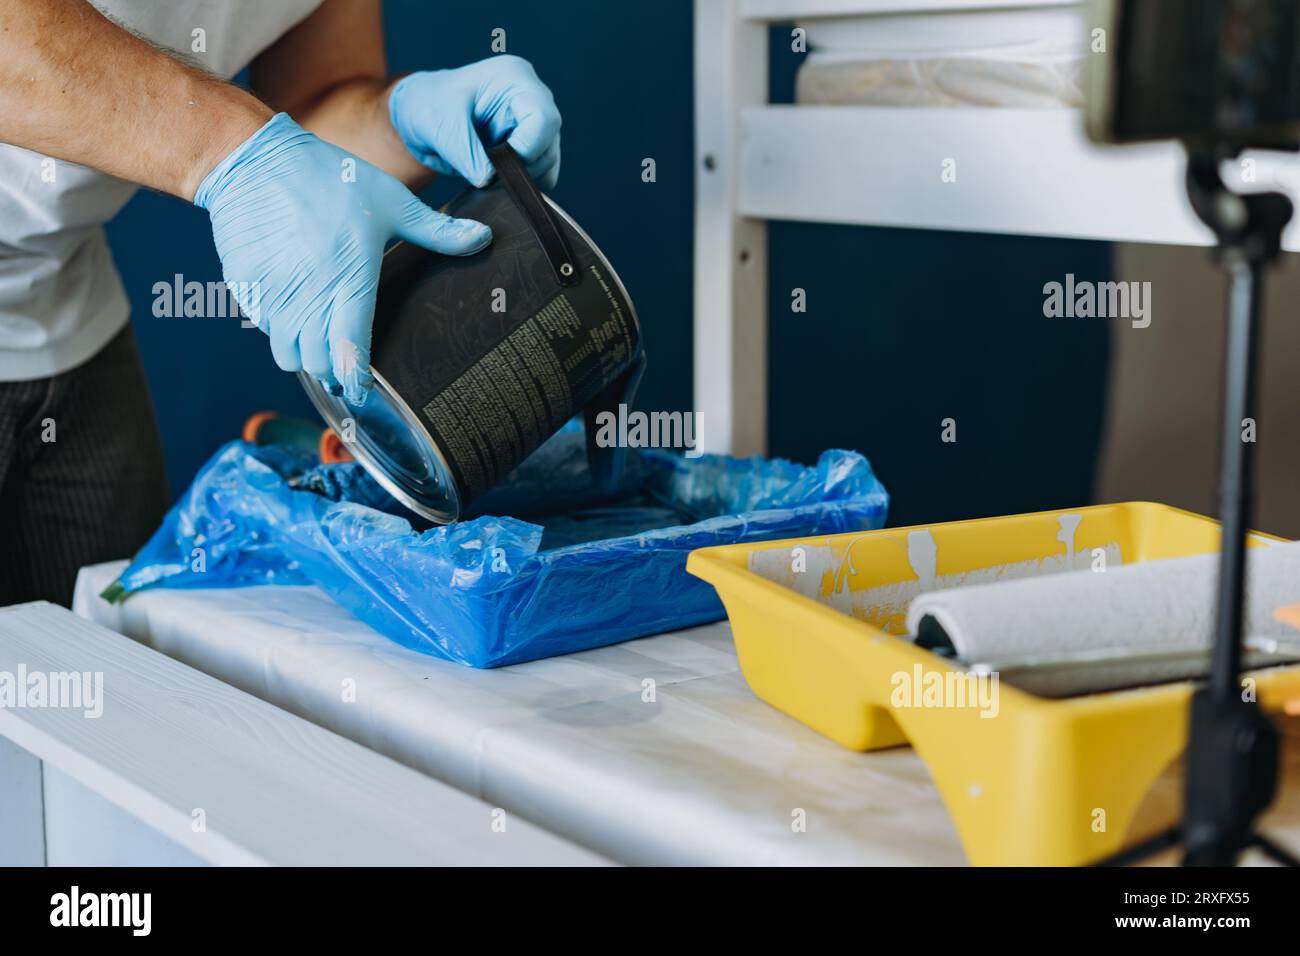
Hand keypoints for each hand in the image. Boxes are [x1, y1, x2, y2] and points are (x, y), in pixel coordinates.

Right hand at [194, 113, 491, 404]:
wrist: (254, 160)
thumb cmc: (328, 178)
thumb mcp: (391, 201)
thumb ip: (436, 230)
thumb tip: (483, 239)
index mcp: (348, 281)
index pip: (351, 354)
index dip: (358, 381)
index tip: (365, 390)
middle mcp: (309, 296)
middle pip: (318, 365)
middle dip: (335, 373)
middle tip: (348, 367)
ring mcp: (273, 296)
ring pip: (287, 354)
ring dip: (305, 356)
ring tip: (322, 344)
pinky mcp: (247, 289)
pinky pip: (265, 328)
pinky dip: (281, 330)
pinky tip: (296, 313)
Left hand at [388, 55, 561, 188]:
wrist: (421, 114)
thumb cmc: (428, 105)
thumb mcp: (441, 127)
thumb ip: (467, 153)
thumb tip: (489, 179)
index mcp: (514, 78)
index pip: (544, 119)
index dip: (527, 149)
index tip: (498, 163)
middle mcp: (531, 96)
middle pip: (548, 142)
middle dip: (520, 165)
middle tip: (486, 169)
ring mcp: (532, 120)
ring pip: (547, 161)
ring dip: (517, 174)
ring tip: (484, 167)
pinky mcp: (529, 142)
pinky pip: (540, 172)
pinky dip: (518, 180)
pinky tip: (494, 172)